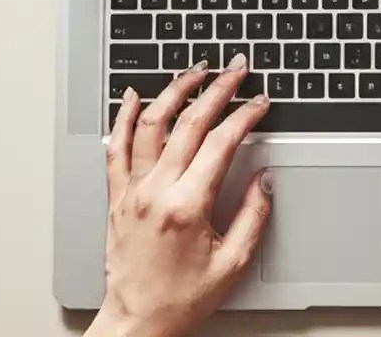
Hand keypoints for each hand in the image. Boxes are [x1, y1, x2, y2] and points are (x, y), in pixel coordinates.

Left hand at [88, 55, 272, 336]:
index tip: (260, 102)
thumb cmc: (181, 298)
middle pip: (189, 123)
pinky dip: (125, 117)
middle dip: (217, 89)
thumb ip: (254, 215)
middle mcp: (156, 192)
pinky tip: (133, 97)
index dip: (246, 116)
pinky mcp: (116, 197)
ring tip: (193, 72)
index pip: (222, 143)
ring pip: (151, 125)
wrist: (136, 321)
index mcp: (187, 206)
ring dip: (174, 92)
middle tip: (235, 69)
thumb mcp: (232, 263)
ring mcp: (132, 191)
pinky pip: (117, 147)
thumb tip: (264, 179)